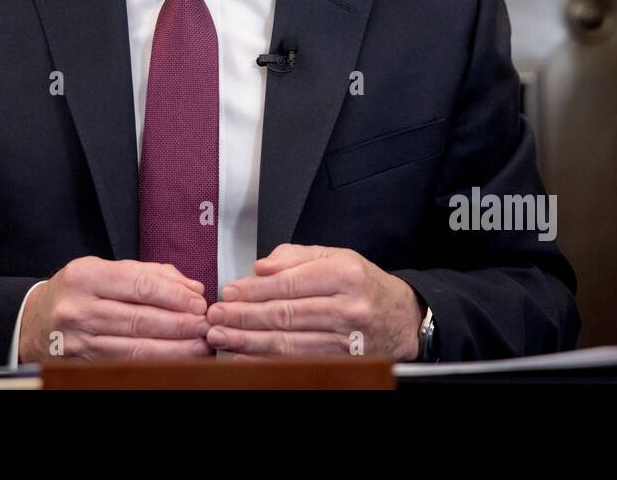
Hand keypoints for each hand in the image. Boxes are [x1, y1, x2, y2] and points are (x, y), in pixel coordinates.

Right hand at [18, 256, 211, 362]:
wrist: (34, 321)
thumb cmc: (77, 292)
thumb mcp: (105, 270)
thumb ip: (150, 274)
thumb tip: (192, 286)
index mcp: (85, 277)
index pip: (139, 286)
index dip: (175, 296)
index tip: (198, 301)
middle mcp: (79, 309)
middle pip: (140, 320)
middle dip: (180, 324)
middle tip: (206, 325)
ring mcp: (79, 341)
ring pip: (135, 349)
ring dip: (174, 349)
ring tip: (199, 345)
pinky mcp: (82, 365)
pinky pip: (126, 365)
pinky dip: (155, 363)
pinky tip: (176, 360)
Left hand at [205, 244, 423, 360]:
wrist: (401, 318)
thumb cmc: (364, 284)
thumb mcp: (335, 256)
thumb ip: (294, 257)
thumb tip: (260, 267)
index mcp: (344, 274)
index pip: (290, 283)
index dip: (254, 290)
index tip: (229, 292)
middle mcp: (347, 307)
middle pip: (285, 314)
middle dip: (243, 316)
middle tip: (215, 316)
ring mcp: (346, 339)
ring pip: (288, 342)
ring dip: (249, 340)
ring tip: (222, 336)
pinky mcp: (342, 360)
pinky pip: (297, 361)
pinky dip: (267, 360)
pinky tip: (246, 356)